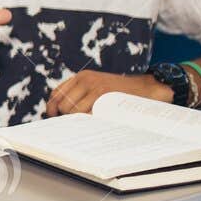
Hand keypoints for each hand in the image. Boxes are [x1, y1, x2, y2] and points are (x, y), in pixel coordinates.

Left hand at [46, 70, 168, 116]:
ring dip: (78, 120)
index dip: (52, 107)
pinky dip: (87, 121)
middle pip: (62, 104)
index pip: (56, 93)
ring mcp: (95, 86)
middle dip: (66, 117)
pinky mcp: (103, 94)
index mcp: (82, 77)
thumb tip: (60, 114)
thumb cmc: (122, 93)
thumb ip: (82, 95)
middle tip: (77, 123)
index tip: (53, 117)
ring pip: (72, 110)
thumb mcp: (99, 88)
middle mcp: (85, 79)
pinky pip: (86, 113)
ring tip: (90, 122)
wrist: (148, 88)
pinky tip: (95, 123)